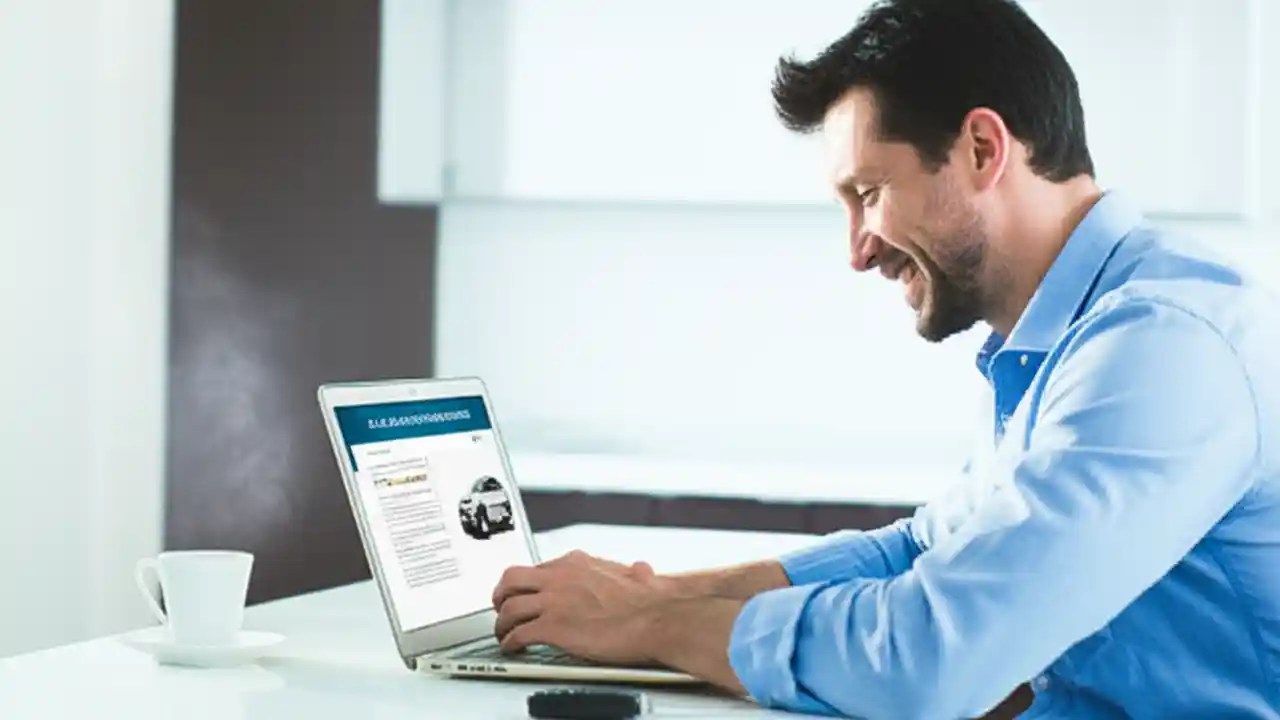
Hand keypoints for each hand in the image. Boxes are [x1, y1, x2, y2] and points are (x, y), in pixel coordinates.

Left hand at [492, 550, 671, 663]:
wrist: (655, 617)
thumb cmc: (649, 601)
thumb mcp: (636, 575)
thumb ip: (631, 573)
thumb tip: (641, 571)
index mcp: (576, 563)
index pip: (538, 568)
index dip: (528, 584)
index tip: (527, 592)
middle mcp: (559, 578)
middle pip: (512, 579)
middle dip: (501, 594)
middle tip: (500, 606)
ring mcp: (554, 602)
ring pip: (509, 607)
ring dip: (501, 623)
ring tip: (502, 633)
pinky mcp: (553, 628)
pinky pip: (519, 634)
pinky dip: (510, 642)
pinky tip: (512, 648)